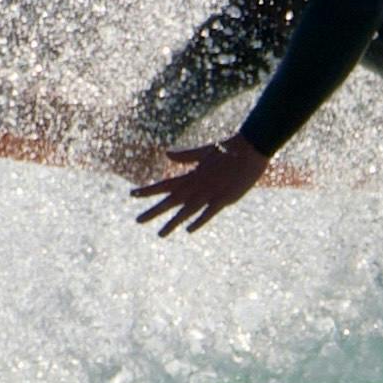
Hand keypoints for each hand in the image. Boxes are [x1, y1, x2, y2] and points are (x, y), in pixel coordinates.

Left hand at [129, 136, 269, 234]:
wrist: (250, 149)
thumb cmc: (229, 148)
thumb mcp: (205, 152)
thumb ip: (185, 156)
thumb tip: (166, 154)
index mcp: (192, 174)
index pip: (165, 184)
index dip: (149, 190)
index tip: (132, 194)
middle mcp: (196, 185)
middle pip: (172, 200)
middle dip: (154, 211)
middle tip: (138, 220)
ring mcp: (210, 192)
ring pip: (187, 210)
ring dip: (173, 222)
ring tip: (160, 234)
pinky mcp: (224, 198)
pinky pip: (208, 213)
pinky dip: (198, 221)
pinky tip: (188, 230)